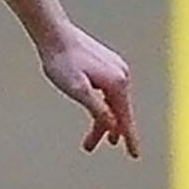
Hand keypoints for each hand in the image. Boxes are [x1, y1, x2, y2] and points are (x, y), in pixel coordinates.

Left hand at [39, 26, 138, 155]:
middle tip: (89, 147)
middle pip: (117, 111)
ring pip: (112, 102)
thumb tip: (114, 126)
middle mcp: (121, 75)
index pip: (125, 118)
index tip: (135, 155)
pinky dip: (102, 105)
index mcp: (117, 83)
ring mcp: (115, 68)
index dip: (129, 138)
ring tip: (91, 138)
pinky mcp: (107, 63)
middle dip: (106, 131)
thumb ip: (97, 109)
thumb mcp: (77, 90)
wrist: (53, 32)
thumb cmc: (61, 62)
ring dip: (102, 120)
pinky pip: (109, 92)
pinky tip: (96, 110)